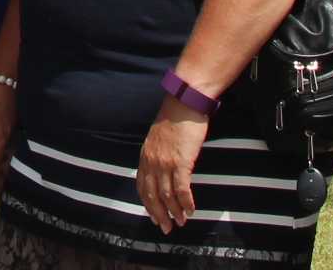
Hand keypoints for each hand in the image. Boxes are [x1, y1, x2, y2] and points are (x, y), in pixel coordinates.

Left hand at [136, 100, 205, 233]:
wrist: (184, 104)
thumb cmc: (174, 119)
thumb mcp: (158, 138)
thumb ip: (156, 154)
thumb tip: (162, 169)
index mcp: (145, 156)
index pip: (142, 186)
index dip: (147, 204)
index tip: (154, 217)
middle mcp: (152, 161)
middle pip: (152, 195)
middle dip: (159, 214)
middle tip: (167, 228)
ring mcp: (165, 162)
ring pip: (167, 195)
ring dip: (174, 212)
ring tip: (181, 222)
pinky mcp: (181, 162)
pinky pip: (182, 188)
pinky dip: (186, 202)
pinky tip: (191, 210)